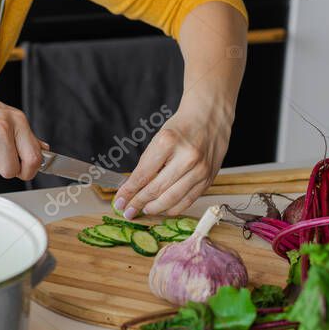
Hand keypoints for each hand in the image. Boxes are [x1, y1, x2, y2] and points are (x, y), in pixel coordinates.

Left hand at [113, 109, 230, 217]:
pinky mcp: (208, 180)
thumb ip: (147, 165)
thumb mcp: (158, 139)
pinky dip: (172, 209)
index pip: (142, 175)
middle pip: (156, 190)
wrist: (209, 119)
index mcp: (168, 142)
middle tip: (128, 211)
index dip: (128, 192)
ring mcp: (199, 170)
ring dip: (154, 209)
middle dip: (138, 203)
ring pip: (171, 200)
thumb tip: (131, 189)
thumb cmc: (181, 128)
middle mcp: (186, 157)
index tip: (119, 202)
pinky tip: (162, 209)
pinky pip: (187, 202)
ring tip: (143, 210)